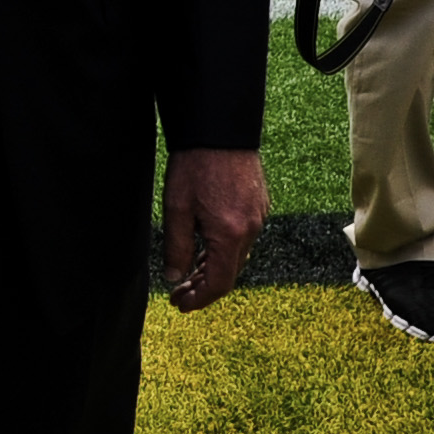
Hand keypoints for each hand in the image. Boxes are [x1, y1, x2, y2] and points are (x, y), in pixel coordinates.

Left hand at [163, 147, 265, 311]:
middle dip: (204, 286)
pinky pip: (243, 238)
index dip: (199, 299)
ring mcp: (258, 217)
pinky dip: (224, 250)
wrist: (220, 129)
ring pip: (236, 256)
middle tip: (178, 291)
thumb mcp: (177, 209)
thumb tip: (175, 276)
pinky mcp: (258, 205)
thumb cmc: (195, 165)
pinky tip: (205, 247)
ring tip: (188, 272)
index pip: (219, 283)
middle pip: (230, 272)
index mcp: (231, 235)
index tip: (181, 304)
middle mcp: (251, 230)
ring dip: (213, 268)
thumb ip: (176, 247)